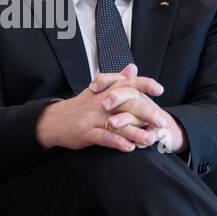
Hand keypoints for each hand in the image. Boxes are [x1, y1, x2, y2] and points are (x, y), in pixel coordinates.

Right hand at [35, 63, 181, 152]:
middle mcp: (101, 102)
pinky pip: (103, 137)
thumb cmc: (80, 107)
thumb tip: (133, 68)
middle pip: (127, 104)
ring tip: (151, 140)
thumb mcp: (98, 90)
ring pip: (118, 124)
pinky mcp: (86, 133)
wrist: (53, 120)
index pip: (127, 83)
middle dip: (147, 113)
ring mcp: (93, 118)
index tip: (160, 90)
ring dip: (136, 132)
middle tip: (162, 122)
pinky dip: (117, 142)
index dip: (144, 84)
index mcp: (105, 91)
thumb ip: (117, 80)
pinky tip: (129, 148)